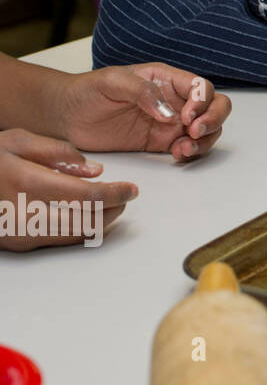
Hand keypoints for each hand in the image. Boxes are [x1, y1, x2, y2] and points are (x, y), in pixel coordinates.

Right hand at [0, 130, 137, 250]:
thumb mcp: (17, 139)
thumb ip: (58, 151)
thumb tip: (95, 170)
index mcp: (25, 182)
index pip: (86, 196)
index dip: (115, 194)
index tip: (132, 189)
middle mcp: (22, 213)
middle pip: (85, 222)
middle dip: (113, 210)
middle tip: (127, 197)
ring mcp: (18, 233)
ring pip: (74, 236)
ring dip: (101, 222)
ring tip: (114, 206)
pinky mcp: (16, 245)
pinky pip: (59, 240)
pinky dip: (82, 229)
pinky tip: (91, 216)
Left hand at [53, 64, 230, 161]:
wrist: (66, 116)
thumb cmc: (87, 91)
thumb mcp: (112, 82)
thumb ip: (143, 91)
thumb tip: (169, 112)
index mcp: (167, 79)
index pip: (201, 88)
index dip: (203, 102)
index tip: (187, 116)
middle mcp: (175, 100)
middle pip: (216, 106)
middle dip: (214, 119)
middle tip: (195, 131)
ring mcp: (171, 122)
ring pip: (208, 129)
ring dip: (205, 140)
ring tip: (184, 148)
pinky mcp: (162, 142)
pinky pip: (189, 147)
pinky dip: (192, 152)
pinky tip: (178, 154)